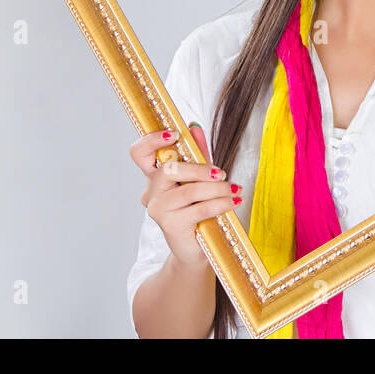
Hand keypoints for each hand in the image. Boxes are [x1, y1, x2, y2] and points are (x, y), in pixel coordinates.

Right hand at [129, 124, 240, 269]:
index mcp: (155, 176)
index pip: (139, 153)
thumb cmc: (197, 209)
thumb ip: (196, 154)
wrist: (198, 246)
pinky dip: (221, 203)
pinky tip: (233, 202)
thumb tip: (194, 127)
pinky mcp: (170, 226)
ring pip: (189, 191)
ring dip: (218, 189)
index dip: (152, 140)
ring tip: (234, 190)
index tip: (175, 134)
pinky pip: (199, 209)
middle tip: (221, 173)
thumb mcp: (199, 178)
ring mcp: (158, 210)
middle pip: (168, 170)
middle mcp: (151, 192)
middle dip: (200, 169)